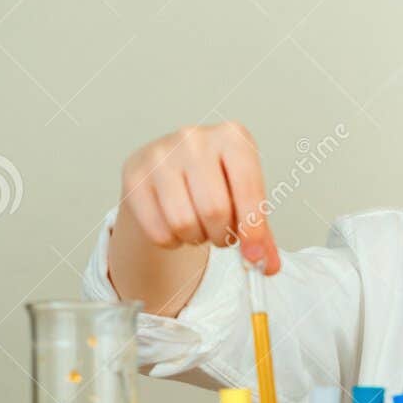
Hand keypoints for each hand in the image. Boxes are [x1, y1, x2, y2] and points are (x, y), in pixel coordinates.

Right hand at [119, 121, 279, 272]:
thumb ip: (259, 233)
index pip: (248, 188)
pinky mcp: (135, 176)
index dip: (253, 228)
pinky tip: (175, 226)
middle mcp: (194, 138)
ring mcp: (161, 155)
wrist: (170, 169)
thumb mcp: (243, 198)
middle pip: (215, 210)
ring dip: (196, 239)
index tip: (254, 254)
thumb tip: (267, 265)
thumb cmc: (215, 182)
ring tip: (199, 227)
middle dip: (222, 235)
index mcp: (232, 136)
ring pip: (184, 223)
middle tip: (222, 234)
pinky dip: (172, 241)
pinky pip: (158, 230)